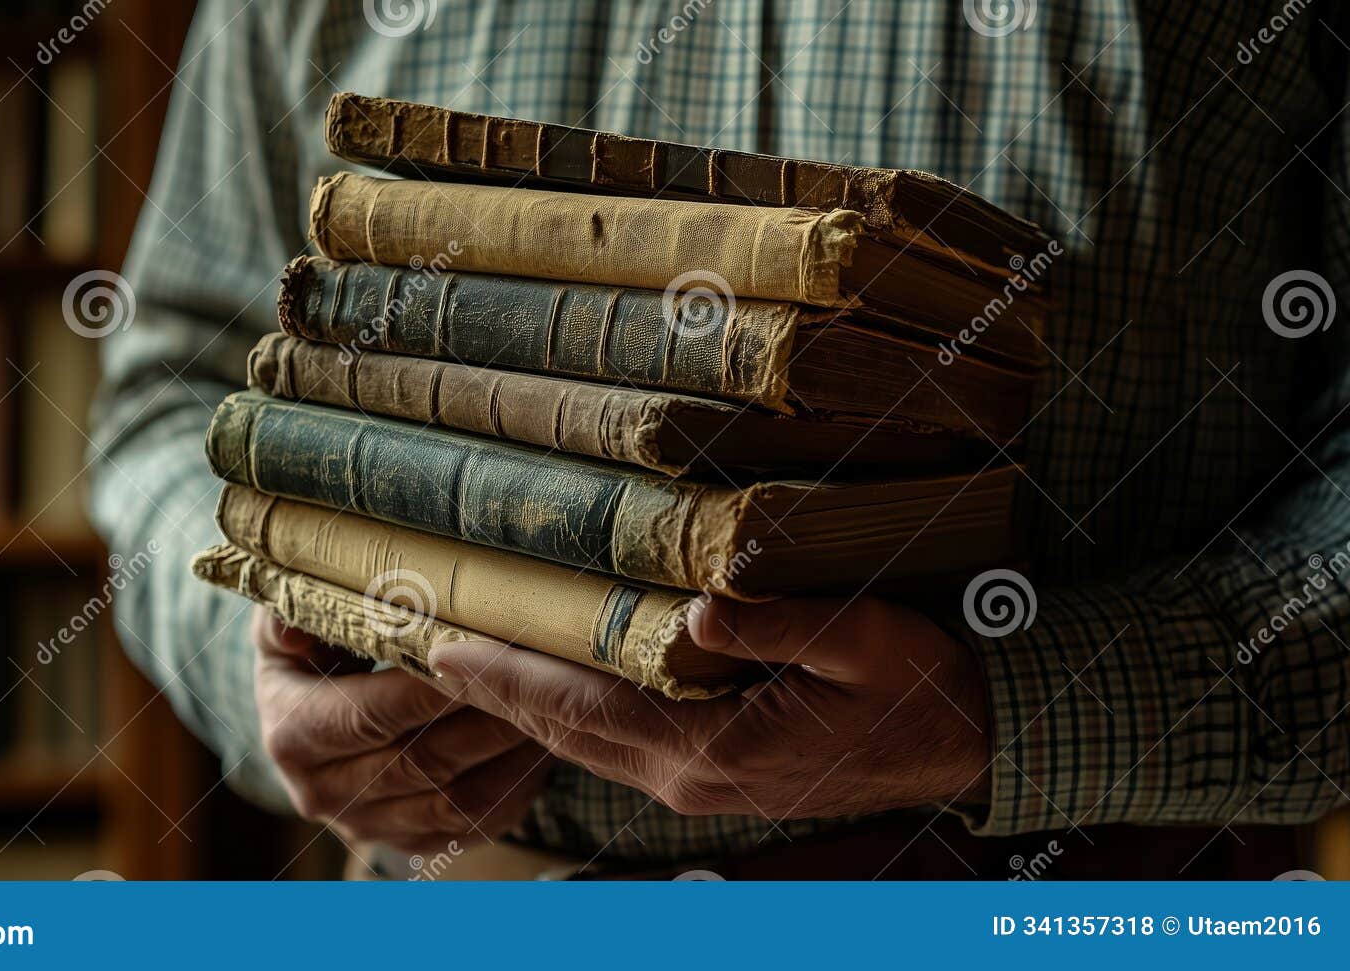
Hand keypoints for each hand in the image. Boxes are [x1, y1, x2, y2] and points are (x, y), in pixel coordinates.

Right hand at [251, 607, 550, 852]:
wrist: (304, 708)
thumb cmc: (307, 649)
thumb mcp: (289, 619)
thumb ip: (296, 611)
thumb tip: (292, 624)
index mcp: (293, 735)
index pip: (373, 715)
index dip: (432, 688)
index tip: (485, 654)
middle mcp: (322, 793)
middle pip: (421, 763)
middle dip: (485, 719)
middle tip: (536, 679)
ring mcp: (365, 825)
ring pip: (454, 802)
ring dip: (508, 759)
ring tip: (549, 711)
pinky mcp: (405, 841)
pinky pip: (470, 828)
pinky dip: (512, 793)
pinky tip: (542, 751)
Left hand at [427, 596, 990, 819]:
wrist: (964, 744)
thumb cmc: (919, 687)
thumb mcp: (863, 641)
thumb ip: (778, 625)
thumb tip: (700, 610)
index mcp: (711, 750)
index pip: (582, 709)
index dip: (509, 677)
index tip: (445, 644)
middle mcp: (686, 778)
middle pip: (565, 732)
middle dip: (494, 692)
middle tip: (429, 645)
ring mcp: (696, 784)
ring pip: (583, 743)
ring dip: (523, 705)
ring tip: (470, 663)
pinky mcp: (711, 775)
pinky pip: (615, 745)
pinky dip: (567, 715)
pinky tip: (549, 688)